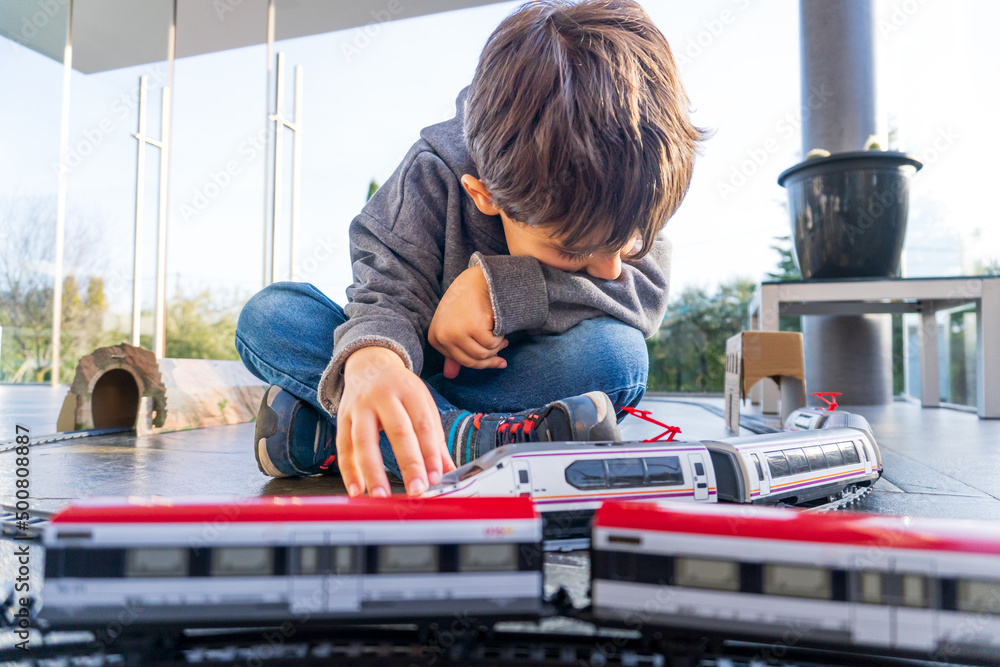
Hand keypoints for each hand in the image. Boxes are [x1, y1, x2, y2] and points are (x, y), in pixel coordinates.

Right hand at [338, 346, 454, 496]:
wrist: (369, 363)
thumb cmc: (401, 389)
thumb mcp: (423, 404)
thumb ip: (434, 438)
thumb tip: (447, 471)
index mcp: (410, 391)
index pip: (423, 425)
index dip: (431, 453)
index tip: (436, 477)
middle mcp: (383, 396)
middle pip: (397, 431)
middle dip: (409, 463)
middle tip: (417, 489)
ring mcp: (359, 406)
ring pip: (364, 440)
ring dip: (373, 471)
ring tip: (382, 496)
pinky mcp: (342, 417)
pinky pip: (343, 447)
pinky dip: (349, 471)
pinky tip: (358, 490)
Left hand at [429, 265, 507, 378]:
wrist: (479, 278)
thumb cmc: (466, 302)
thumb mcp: (454, 326)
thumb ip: (452, 352)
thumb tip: (449, 376)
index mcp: (436, 338)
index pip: (461, 361)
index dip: (479, 361)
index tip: (492, 357)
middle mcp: (444, 337)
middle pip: (472, 361)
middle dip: (490, 359)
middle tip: (502, 350)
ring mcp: (457, 332)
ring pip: (483, 354)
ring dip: (496, 347)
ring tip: (502, 338)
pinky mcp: (474, 327)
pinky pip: (491, 344)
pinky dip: (499, 338)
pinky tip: (500, 329)